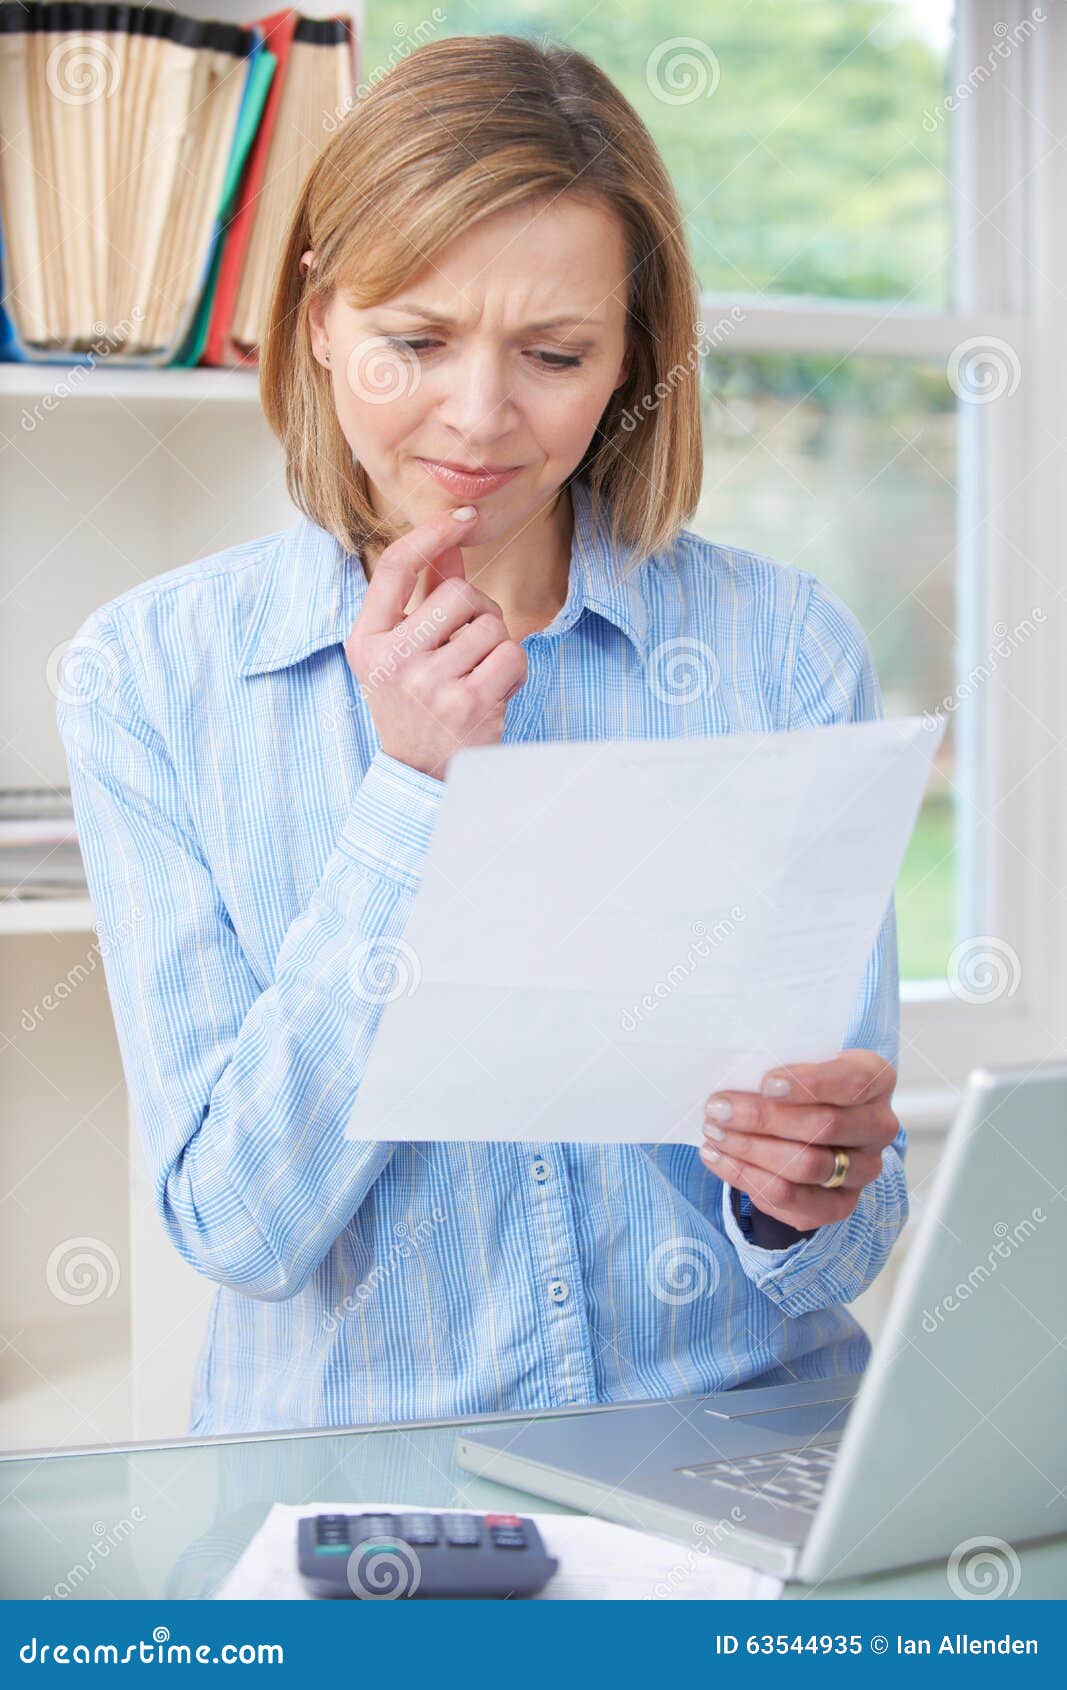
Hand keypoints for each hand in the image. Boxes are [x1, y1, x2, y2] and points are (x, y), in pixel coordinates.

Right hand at [346, 507, 527, 780]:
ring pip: (491, 625)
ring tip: (479, 673)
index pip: (396, 567)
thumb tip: (447, 545)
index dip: (431, 534)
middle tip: (473, 640)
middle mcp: (392, 661)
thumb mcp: (403, 652)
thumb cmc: (415, 706)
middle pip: (458, 592)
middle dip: (479, 610)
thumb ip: (423, 597)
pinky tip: (495, 690)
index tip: (460, 518)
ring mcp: (430, 684)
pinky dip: (515, 670)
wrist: (421, 775)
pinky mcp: (468, 703)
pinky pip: (512, 656)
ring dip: (497, 645)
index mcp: (367, 641)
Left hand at [698, 1049, 898, 1232]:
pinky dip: (748, 1179)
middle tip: (718, 1108)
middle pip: (825, 1126)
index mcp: (876, 1080)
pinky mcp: (840, 1204)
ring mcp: (863, 1170)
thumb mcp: (798, 1060)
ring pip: (807, 1166)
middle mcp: (878, 1127)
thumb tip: (734, 1071)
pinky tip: (719, 1159)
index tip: (764, 1083)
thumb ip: (779, 1061)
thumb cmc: (801, 1083)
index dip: (809, 1083)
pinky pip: (792, 1200)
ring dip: (751, 1150)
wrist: (809, 1123)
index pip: (853, 1081)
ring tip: (714, 1133)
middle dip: (763, 1118)